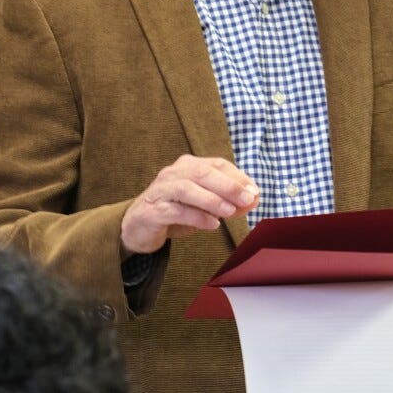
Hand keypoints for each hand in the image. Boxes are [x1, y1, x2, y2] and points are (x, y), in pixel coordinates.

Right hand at [121, 154, 259, 254]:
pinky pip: (175, 211)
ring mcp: (160, 191)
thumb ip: (228, 202)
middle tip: (248, 198)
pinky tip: (212, 224)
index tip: (254, 191)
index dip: (237, 177)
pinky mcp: (152, 211)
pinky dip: (196, 217)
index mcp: (188, 166)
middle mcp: (173, 174)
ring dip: (212, 199)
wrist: (137, 228)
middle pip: (203, 173)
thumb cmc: (174, 213)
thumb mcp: (204, 207)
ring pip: (187, 188)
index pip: (217, 164)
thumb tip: (254, 199)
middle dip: (228, 185)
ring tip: (230, 211)